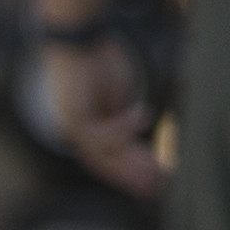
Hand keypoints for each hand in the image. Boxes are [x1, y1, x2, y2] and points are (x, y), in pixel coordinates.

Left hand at [41, 34, 166, 197]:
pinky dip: (126, 126)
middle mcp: (76, 131)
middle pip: (105, 163)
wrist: (79, 41)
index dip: (132, 170)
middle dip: (131, 177)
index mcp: (87, 127)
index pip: (110, 156)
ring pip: (104, 155)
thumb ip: (123, 117)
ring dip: (131, 163)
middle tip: (156, 188)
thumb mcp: (119, 95)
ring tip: (156, 168)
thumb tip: (137, 131)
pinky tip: (146, 115)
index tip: (155, 178)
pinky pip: (103, 132)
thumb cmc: (99, 62)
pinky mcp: (73, 117)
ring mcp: (72, 126)